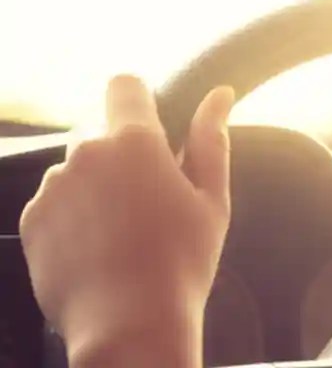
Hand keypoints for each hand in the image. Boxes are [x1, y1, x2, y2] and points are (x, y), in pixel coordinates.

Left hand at [20, 75, 234, 367]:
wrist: (128, 325)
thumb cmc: (181, 262)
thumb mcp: (212, 199)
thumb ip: (211, 140)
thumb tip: (220, 94)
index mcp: (135, 142)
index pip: (124, 85)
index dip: (137, 99)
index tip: (151, 127)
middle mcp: (86, 154)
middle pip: (96, 128)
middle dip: (117, 151)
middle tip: (145, 196)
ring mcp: (53, 186)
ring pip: (75, 167)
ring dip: (93, 185)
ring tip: (120, 231)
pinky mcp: (31, 219)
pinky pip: (53, 201)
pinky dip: (72, 215)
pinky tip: (96, 247)